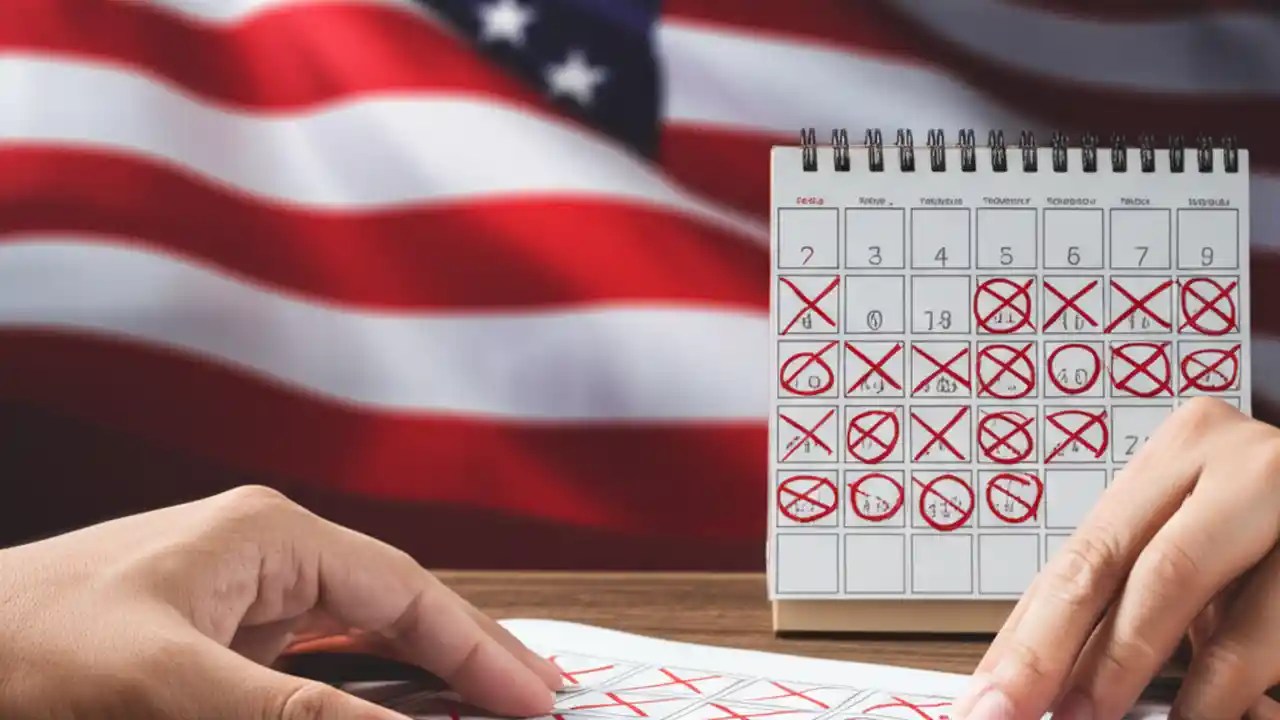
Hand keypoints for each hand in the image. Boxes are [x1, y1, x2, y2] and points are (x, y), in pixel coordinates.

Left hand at [0, 486, 561, 718]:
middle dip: (464, 657)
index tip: (534, 700)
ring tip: (479, 708)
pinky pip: (315, 668)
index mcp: (270, 536)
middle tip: (531, 705)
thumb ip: (297, 712)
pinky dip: (361, 692)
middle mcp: (267, 557)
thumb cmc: (23, 648)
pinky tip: (390, 710)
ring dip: (418, 677)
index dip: (478, 647)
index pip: (406, 591)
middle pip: (398, 608)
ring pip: (362, 639)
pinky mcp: (218, 642)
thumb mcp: (170, 685)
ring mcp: (242, 598)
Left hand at [954, 397, 1279, 719]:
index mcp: (1183, 451)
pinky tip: (1205, 714)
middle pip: (1126, 567)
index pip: (1084, 554)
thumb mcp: (1199, 555)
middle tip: (1023, 715)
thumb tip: (1049, 678)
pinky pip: (1274, 628)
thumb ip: (1134, 605)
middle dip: (1063, 657)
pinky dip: (1227, 684)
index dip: (1029, 634)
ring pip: (1201, 602)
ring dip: (1151, 683)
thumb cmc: (1274, 540)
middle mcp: (1239, 460)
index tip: (989, 695)